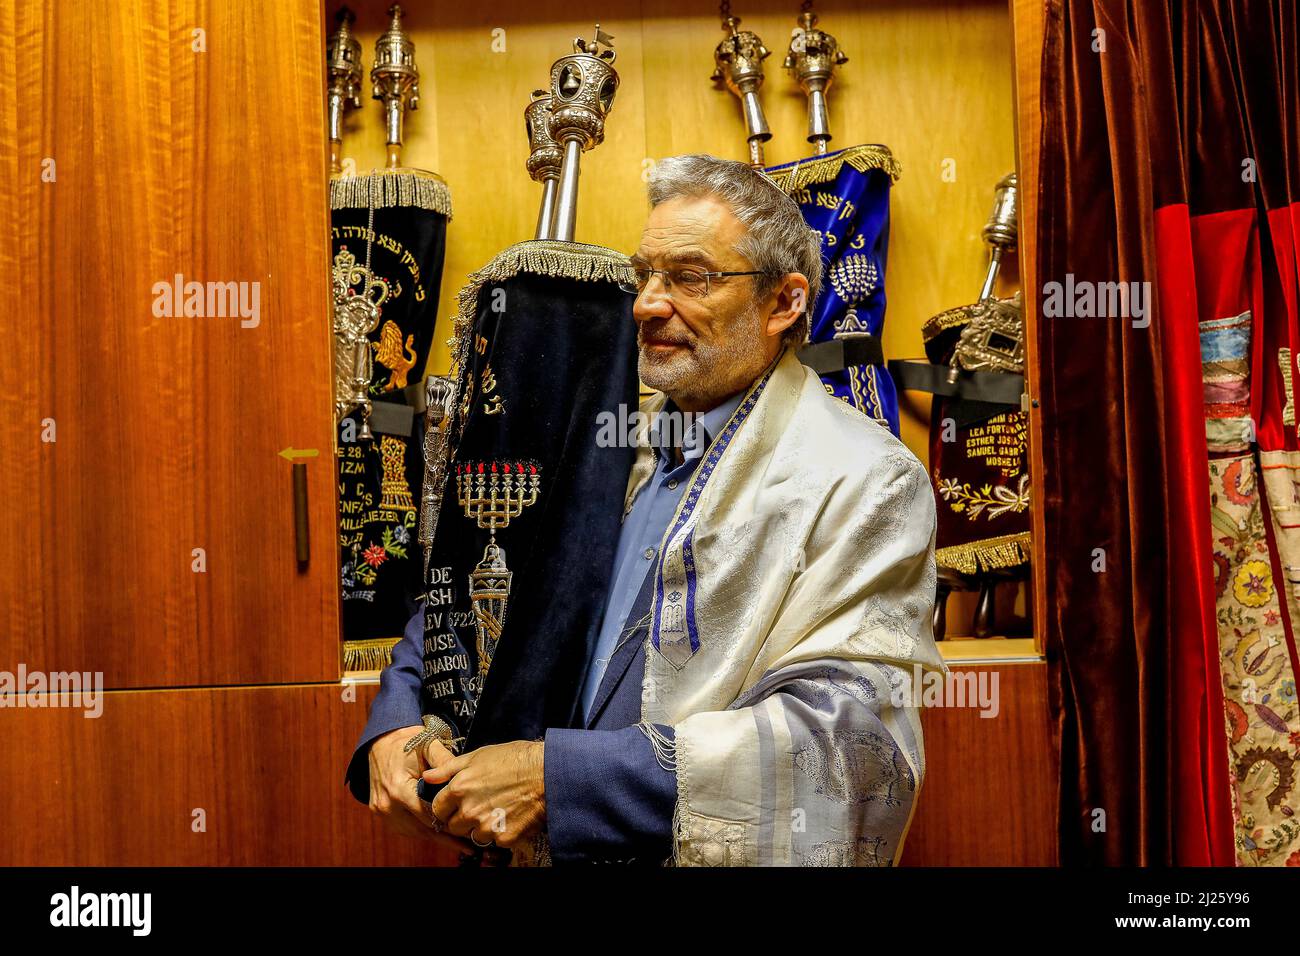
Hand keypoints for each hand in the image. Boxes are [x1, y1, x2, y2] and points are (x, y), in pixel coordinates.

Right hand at [367, 725, 472, 853]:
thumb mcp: (427, 745)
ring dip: (433, 836)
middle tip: (466, 844)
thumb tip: (462, 778)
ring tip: (457, 843)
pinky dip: (420, 831)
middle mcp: (386, 803)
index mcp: (398, 787)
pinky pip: (402, 828)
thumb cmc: (406, 742)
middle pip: (420, 828)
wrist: (381, 741)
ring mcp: (380, 809)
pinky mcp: (378, 811)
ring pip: (411, 832)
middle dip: (444, 836)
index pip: (426, 814)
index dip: (447, 822)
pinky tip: (438, 833)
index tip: (465, 829)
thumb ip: (444, 761)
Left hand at [423, 740, 545, 849]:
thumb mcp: (478, 756)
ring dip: (481, 827)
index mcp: (459, 789)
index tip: (457, 802)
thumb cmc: (515, 759)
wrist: (548, 773)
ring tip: (498, 809)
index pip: (438, 808)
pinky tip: (511, 815)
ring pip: (474, 835)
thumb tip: (427, 777)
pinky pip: (495, 841)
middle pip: (453, 826)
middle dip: (462, 818)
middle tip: (480, 805)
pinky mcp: (504, 838)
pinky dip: (501, 832)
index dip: (446, 805)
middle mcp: (469, 811)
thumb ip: (448, 768)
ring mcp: (486, 826)